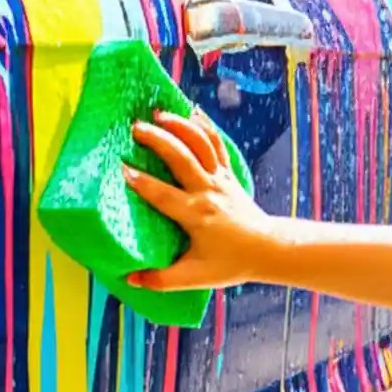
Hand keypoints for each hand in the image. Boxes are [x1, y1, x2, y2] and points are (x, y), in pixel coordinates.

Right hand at [123, 108, 276, 290]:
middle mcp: (208, 191)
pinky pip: (216, 144)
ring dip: (179, 125)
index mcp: (196, 215)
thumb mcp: (195, 277)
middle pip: (181, 157)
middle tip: (135, 128)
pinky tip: (191, 111)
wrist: (269, 250)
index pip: (163, 194)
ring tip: (158, 114)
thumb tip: (129, 280)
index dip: (142, 182)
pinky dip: (204, 126)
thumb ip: (161, 280)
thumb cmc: (231, 263)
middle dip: (158, 139)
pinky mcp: (229, 174)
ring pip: (200, 143)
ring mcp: (220, 179)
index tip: (122, 168)